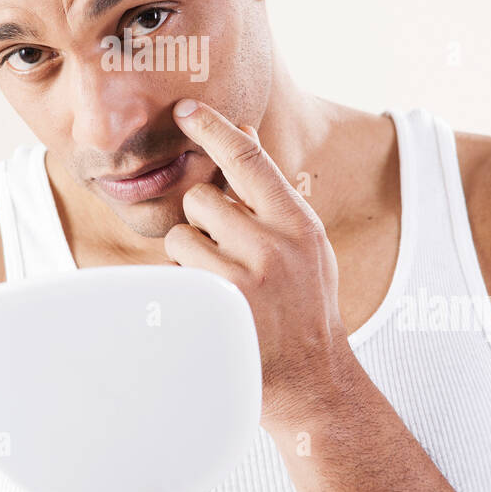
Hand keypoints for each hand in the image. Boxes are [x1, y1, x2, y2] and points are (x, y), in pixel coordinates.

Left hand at [164, 99, 350, 432]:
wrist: (313, 381)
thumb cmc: (304, 305)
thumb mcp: (304, 243)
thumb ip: (272, 193)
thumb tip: (243, 132)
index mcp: (299, 222)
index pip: (249, 156)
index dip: (212, 127)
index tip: (185, 109)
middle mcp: (276, 245)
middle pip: (202, 197)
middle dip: (202, 219)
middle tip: (223, 248)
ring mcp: (247, 278)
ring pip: (183, 233)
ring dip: (191, 252)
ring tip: (219, 279)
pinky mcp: (220, 308)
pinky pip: (177, 271)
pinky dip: (183, 281)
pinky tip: (208, 302)